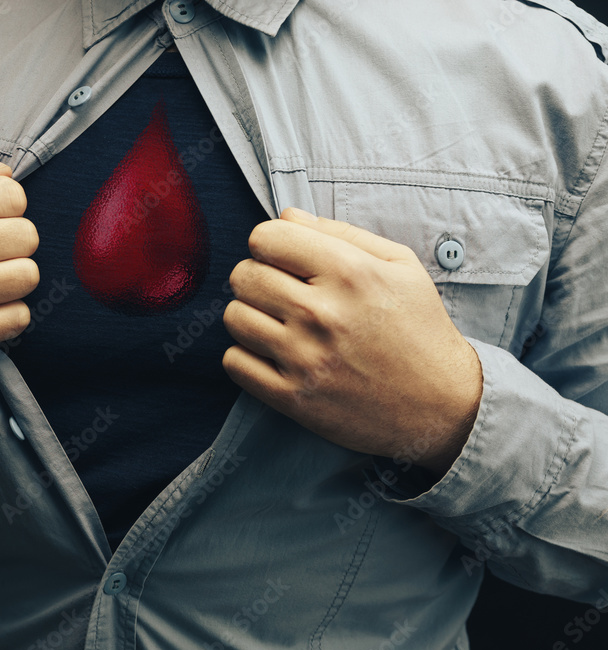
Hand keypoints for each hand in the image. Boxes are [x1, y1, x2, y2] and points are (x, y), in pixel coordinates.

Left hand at [222, 208, 482, 474]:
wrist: (441, 406)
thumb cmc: (419, 330)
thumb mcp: (400, 267)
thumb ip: (341, 233)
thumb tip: (287, 216)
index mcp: (350, 273)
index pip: (266, 237)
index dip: (270, 243)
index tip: (283, 257)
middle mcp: (322, 314)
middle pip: (243, 276)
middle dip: (257, 277)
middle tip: (281, 292)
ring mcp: (305, 358)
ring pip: (234, 317)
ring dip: (250, 316)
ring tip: (277, 322)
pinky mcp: (292, 397)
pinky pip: (234, 362)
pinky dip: (246, 356)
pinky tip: (272, 354)